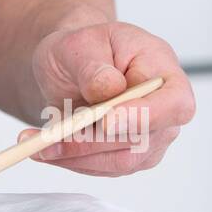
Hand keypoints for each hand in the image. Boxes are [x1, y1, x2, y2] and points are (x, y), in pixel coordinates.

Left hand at [18, 21, 195, 175]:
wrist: (71, 66)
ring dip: (74, 156)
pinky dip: (69, 160)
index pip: (175, 103)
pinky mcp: (128, 155)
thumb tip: (108, 89)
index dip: (145, 117)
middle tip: (50, 136)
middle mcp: (164, 109)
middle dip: (91, 141)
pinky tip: (43, 148)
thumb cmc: (83, 49)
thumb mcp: (79, 43)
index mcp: (163, 69)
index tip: (106, 120)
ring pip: (118, 161)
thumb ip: (93, 66)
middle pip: (142, 140)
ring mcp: (150, 137)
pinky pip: (101, 167)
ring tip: (36, 143)